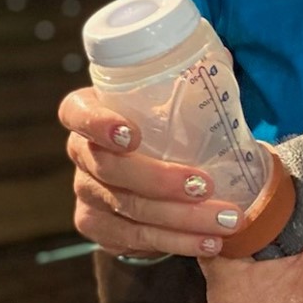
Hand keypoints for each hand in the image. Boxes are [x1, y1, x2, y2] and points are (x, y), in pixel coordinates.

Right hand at [60, 87, 244, 258]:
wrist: (153, 175)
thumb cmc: (166, 127)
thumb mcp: (169, 101)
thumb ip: (186, 82)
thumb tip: (225, 59)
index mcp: (89, 112)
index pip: (76, 112)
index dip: (98, 123)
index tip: (132, 135)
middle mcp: (81, 153)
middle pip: (111, 169)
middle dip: (162, 181)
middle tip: (206, 185)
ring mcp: (86, 193)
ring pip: (130, 210)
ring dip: (182, 220)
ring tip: (226, 222)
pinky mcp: (97, 227)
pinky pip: (136, 239)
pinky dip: (177, 242)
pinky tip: (209, 243)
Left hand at [200, 154, 302, 302]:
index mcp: (228, 286)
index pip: (211, 236)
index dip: (228, 214)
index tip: (248, 195)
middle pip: (220, 259)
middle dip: (241, 238)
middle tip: (267, 213)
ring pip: (228, 285)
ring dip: (246, 268)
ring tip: (272, 243)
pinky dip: (251, 295)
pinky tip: (275, 282)